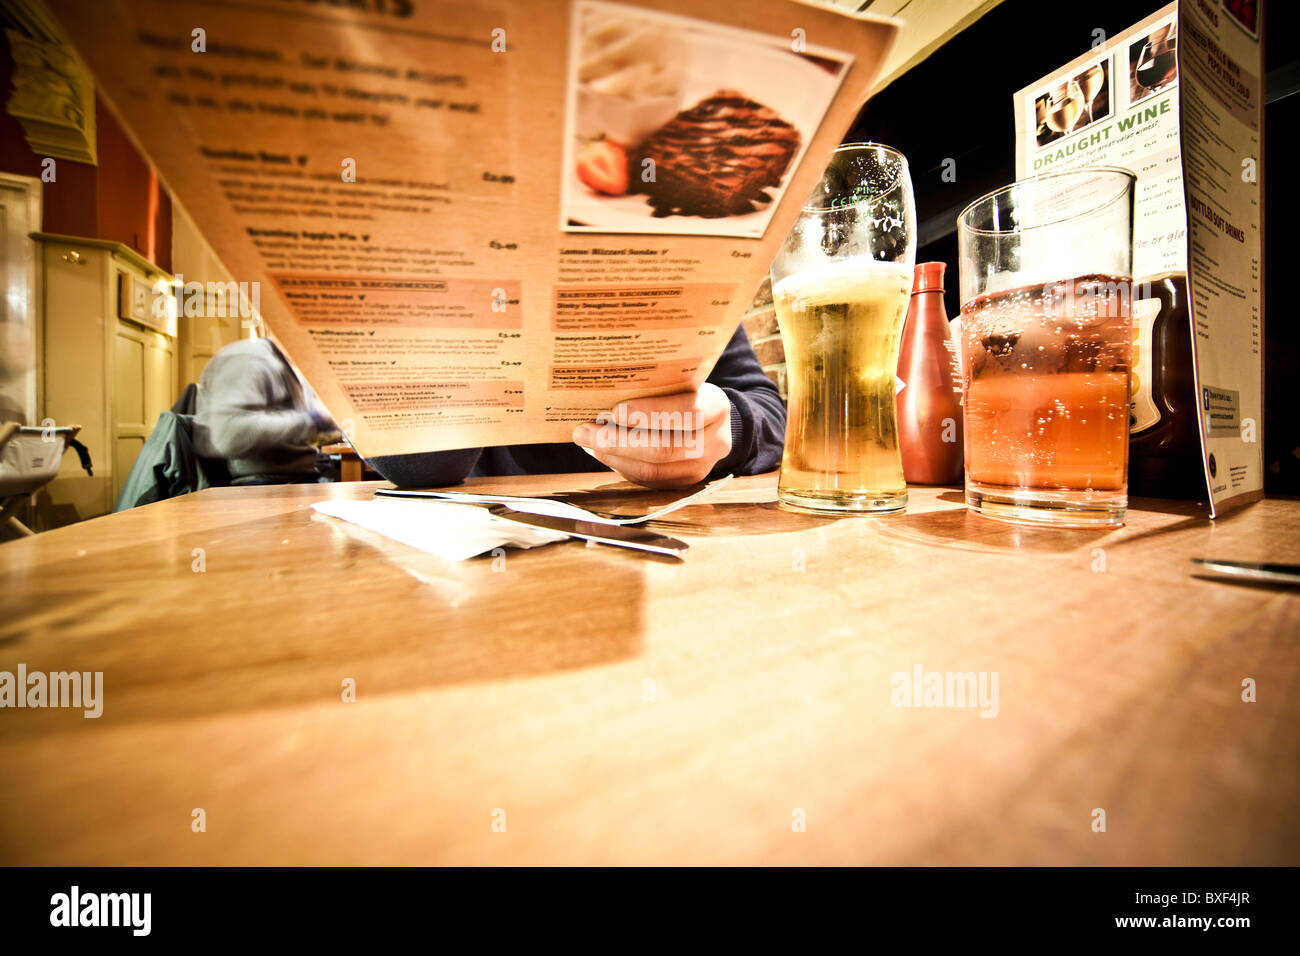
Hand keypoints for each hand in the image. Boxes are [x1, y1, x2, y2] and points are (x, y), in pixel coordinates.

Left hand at [572, 384, 732, 488]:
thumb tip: (604, 395)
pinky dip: (621, 466)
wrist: (715, 423)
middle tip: (584, 431)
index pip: (688, 411)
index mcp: (717, 407)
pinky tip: (603, 453)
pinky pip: (648, 480)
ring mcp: (701, 468)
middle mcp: (715, 441)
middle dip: (618, 441)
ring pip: (653, 470)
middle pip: (665, 448)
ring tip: (588, 442)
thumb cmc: (688, 395)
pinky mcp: (685, 483)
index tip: (615, 410)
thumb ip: (656, 388)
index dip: (650, 412)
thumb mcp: (682, 383)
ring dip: (614, 457)